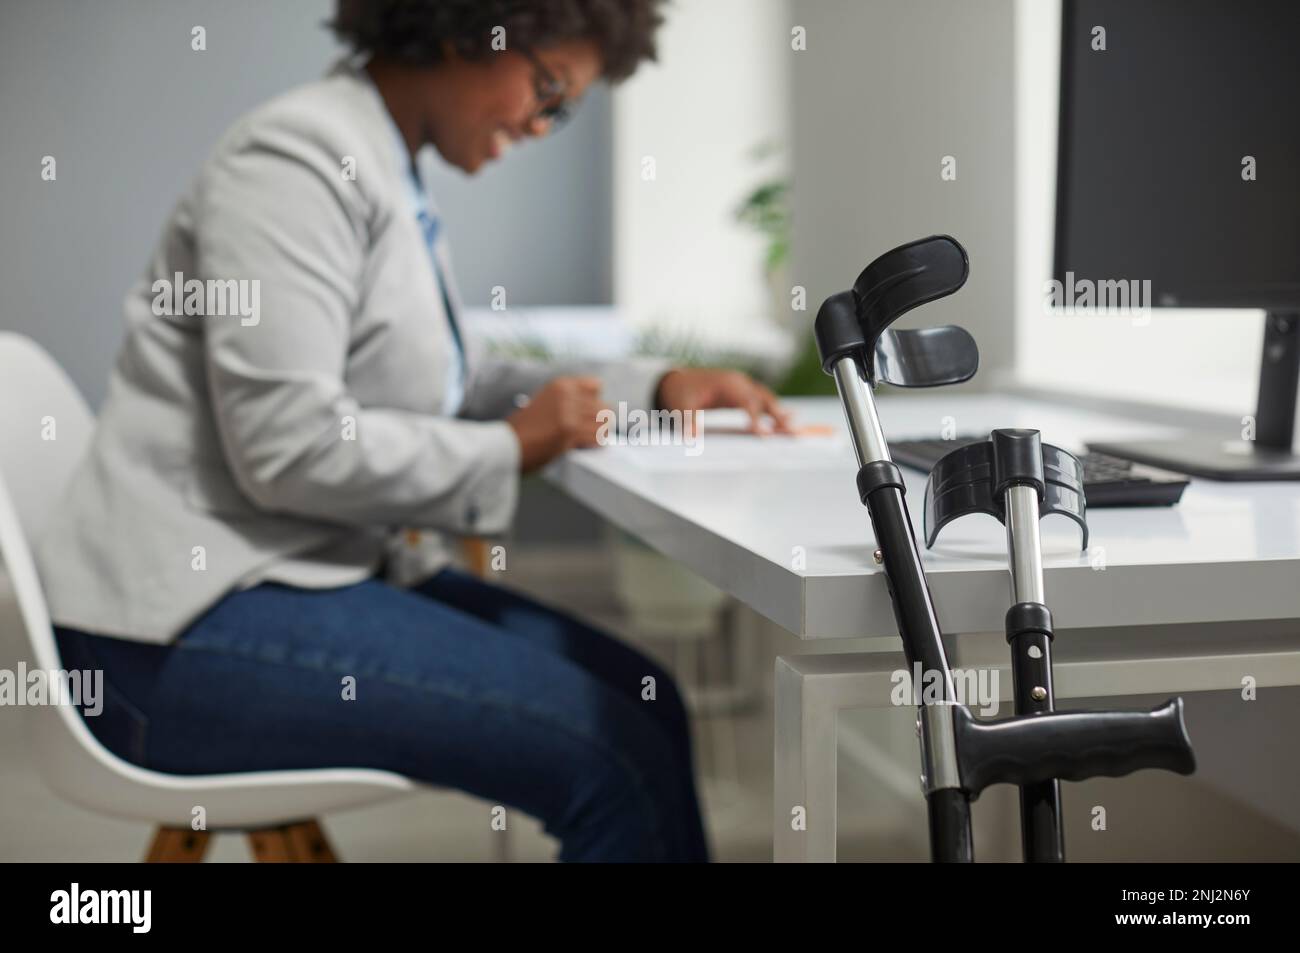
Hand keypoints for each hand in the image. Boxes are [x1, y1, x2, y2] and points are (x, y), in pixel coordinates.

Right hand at [506, 376, 605, 471]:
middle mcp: (567, 395)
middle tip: (591, 430)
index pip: (596, 386)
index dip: (595, 401)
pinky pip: (598, 438)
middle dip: (600, 420)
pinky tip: (588, 446)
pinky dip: (596, 444)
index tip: (590, 412)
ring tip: (589, 439)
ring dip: (599, 432)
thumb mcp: (542, 402)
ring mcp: (570, 413)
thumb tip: (587, 410)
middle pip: (603, 406)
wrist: (505, 445)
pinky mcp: (570, 432)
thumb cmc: (520, 429)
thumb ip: (564, 402)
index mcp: (560, 386)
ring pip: (605, 422)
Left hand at [655, 368, 792, 434]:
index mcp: (726, 384)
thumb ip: (687, 421)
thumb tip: (691, 438)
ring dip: (780, 414)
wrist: (677, 380)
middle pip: (763, 399)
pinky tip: (786, 421)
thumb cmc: (680, 393)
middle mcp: (738, 382)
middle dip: (779, 416)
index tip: (764, 435)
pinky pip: (761, 401)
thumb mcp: (680, 407)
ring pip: (766, 399)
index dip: (756, 419)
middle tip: (793, 432)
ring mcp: (742, 385)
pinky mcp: (742, 392)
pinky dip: (773, 411)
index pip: (746, 402)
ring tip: (795, 430)